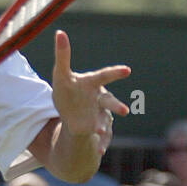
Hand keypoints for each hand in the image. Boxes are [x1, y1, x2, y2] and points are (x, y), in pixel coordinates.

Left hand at [51, 30, 130, 157]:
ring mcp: (100, 116)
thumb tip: (60, 32)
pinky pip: (100, 139)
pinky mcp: (97, 131)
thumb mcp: (61, 76)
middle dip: (116, 106)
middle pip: (109, 101)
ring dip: (103, 127)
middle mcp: (100, 100)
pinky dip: (99, 145)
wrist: (72, 112)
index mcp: (93, 84)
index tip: (127, 70)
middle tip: (124, 112)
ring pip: (104, 121)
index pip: (103, 76)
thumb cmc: (68, 90)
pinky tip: (96, 153)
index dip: (114, 73)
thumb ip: (62, 56)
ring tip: (99, 134)